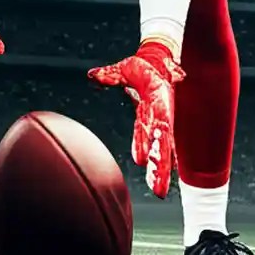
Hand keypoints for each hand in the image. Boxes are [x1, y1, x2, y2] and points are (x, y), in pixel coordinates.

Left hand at [88, 41, 184, 198]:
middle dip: (160, 168)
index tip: (142, 160)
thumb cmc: (142, 65)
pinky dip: (159, 160)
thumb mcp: (125, 69)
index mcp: (156, 103)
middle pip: (162, 146)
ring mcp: (159, 123)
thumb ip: (110, 75)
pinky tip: (158, 177)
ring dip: (159, 171)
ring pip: (161, 150)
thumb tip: (92, 76)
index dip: (147, 142)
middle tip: (158, 191)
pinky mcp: (155, 124)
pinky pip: (157, 144)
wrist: (157, 63)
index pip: (154, 126)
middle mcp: (160, 117)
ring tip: (158, 191)